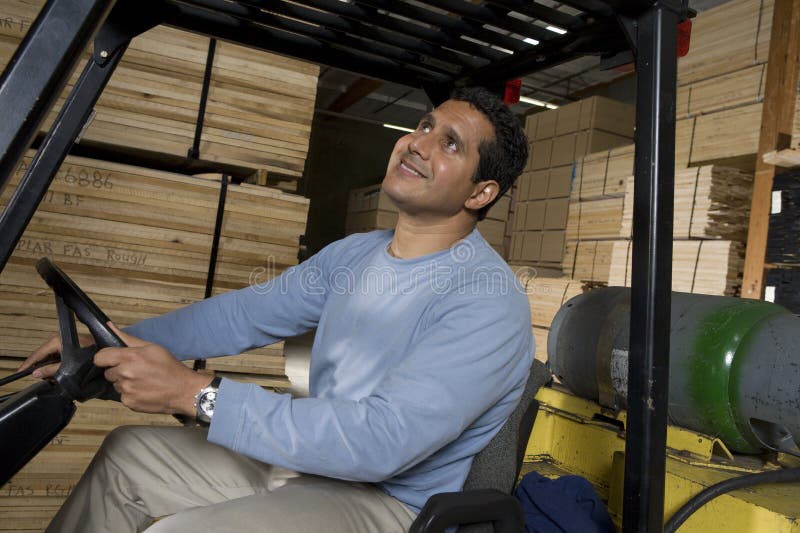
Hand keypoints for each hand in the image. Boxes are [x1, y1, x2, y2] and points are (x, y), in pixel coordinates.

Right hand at [18, 331, 93, 378]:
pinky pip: (59, 355)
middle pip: (44, 355)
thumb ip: (51, 370)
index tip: (20, 372)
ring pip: (51, 356)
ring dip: (49, 366)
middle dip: (40, 367)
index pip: (38, 354)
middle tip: (37, 378)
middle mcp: (60, 339)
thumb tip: (35, 373)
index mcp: (57, 341)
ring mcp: (66, 342)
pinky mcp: (72, 345)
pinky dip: (57, 364)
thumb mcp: (67, 367)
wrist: (108, 352)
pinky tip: (57, 372)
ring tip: (48, 377)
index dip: (28, 364)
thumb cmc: (91, 357)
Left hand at [94, 324, 213, 415]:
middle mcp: (125, 374)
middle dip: (118, 370)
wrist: (184, 390)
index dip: (106, 358)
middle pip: (108, 372)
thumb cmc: (170, 367)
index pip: (99, 358)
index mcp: (130, 357)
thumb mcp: (152, 347)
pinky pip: (123, 396)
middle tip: (136, 370)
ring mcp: (126, 390)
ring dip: (125, 382)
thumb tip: (109, 327)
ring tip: (142, 381)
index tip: (113, 360)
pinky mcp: (129, 402)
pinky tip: (144, 391)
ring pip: (116, 384)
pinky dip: (131, 394)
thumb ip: (128, 338)